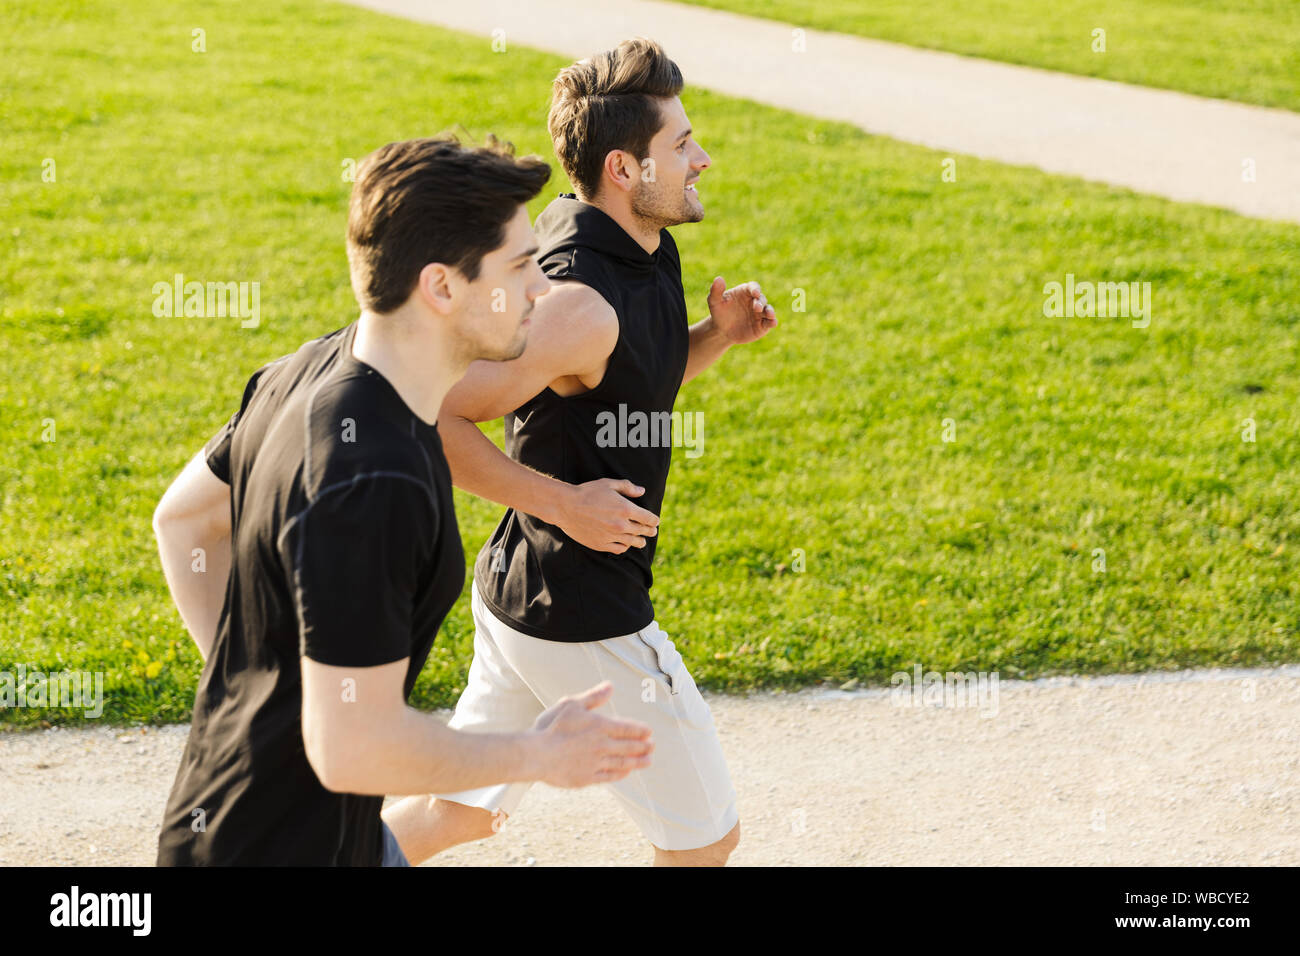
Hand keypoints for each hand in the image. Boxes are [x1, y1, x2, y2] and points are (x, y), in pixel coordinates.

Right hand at [529, 682, 653, 787]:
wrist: (537, 754)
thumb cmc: (552, 726)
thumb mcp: (571, 704)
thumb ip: (593, 697)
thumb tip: (611, 686)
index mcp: (601, 726)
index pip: (627, 728)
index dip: (640, 730)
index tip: (649, 732)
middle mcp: (602, 745)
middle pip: (629, 746)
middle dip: (643, 746)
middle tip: (653, 746)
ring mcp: (596, 763)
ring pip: (623, 763)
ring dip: (637, 762)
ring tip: (648, 761)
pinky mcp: (587, 778)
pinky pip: (609, 776)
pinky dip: (620, 774)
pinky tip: (626, 773)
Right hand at [555, 478, 659, 553]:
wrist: (566, 507)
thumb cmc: (587, 492)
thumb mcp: (608, 484)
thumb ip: (627, 487)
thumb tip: (642, 491)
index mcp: (626, 509)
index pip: (648, 518)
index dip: (654, 520)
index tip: (655, 521)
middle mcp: (621, 524)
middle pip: (642, 531)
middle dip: (649, 531)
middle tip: (652, 531)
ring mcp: (611, 536)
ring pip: (633, 542)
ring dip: (640, 542)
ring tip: (642, 542)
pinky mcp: (601, 544)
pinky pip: (619, 549)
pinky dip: (624, 547)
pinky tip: (625, 545)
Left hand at [706, 276, 777, 344]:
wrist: (722, 331)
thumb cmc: (719, 313)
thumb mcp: (714, 302)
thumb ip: (716, 290)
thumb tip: (719, 278)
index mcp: (745, 292)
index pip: (753, 287)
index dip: (755, 289)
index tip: (755, 293)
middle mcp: (755, 301)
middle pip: (761, 299)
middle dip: (760, 303)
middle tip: (756, 308)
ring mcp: (760, 314)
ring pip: (768, 310)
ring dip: (770, 311)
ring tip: (770, 315)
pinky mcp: (763, 325)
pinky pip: (769, 323)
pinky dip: (772, 322)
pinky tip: (773, 323)